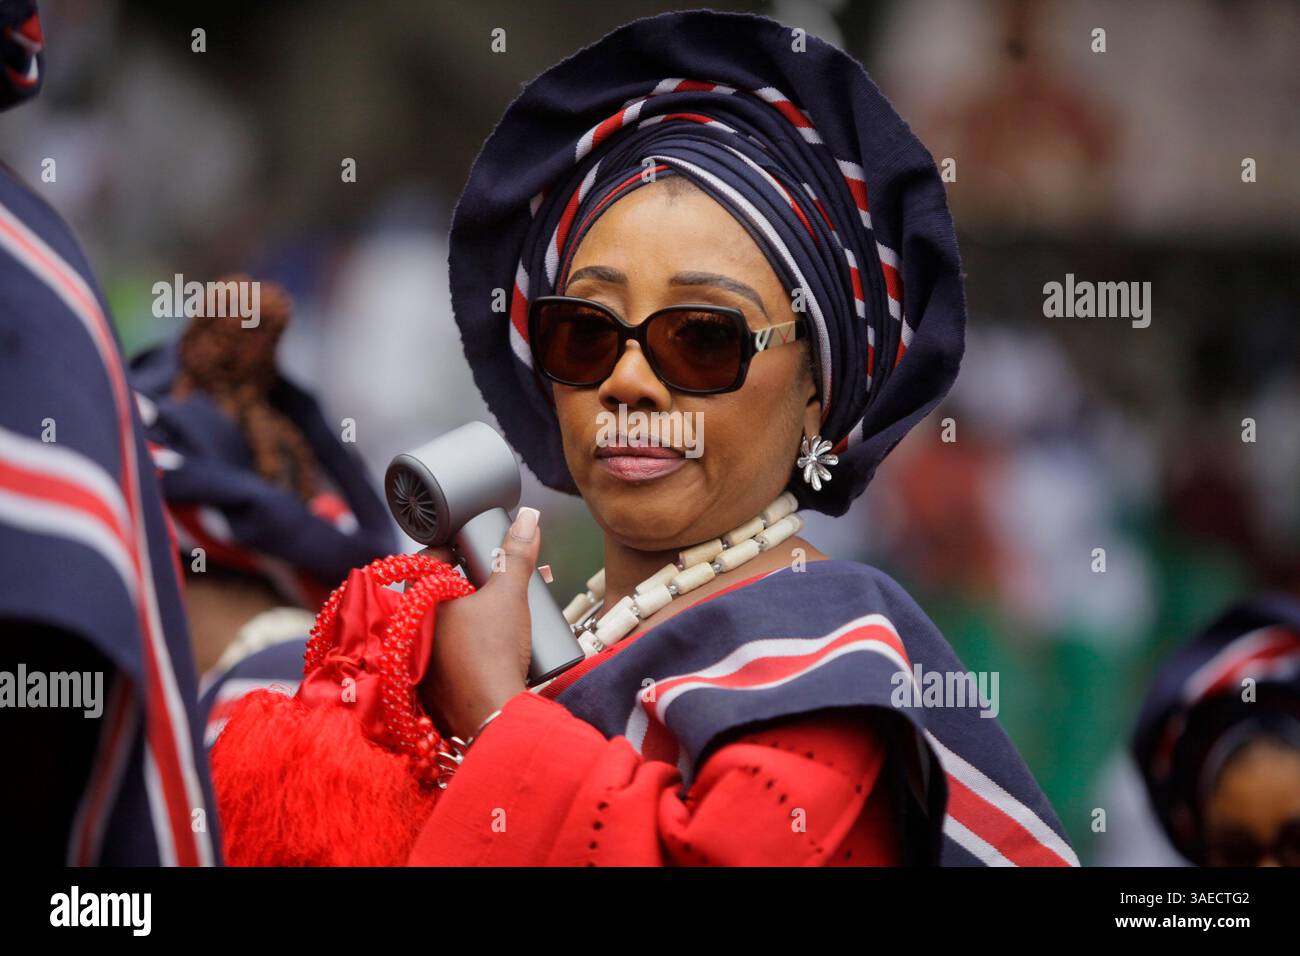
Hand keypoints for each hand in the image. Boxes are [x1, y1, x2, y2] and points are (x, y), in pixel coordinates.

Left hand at [416, 507, 540, 740]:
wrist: (493, 713)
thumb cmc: (492, 650)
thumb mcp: (510, 594)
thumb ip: (516, 554)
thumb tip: (527, 518)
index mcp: (419, 600)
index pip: (430, 559)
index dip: (456, 550)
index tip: (477, 549)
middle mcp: (410, 628)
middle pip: (440, 592)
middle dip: (470, 583)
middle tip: (497, 582)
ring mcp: (418, 659)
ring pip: (444, 623)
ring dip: (469, 614)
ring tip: (502, 612)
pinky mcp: (430, 685)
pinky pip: (447, 652)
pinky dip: (466, 644)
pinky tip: (490, 644)